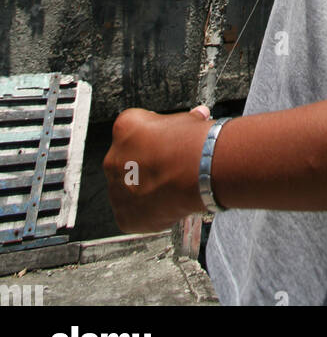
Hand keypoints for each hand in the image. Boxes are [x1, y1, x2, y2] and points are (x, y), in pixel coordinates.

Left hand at [103, 104, 211, 233]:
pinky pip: (133, 214)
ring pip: (128, 190)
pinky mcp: (125, 216)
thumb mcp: (188, 120)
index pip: (133, 133)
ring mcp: (117, 190)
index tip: (164, 144)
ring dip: (144, 189)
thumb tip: (194, 119)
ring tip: (170, 188)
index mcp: (125, 128)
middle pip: (126, 163)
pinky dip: (147, 212)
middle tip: (167, 168)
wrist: (203, 173)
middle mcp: (114, 159)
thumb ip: (180, 123)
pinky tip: (166, 204)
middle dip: (145, 166)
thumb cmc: (193, 145)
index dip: (153, 139)